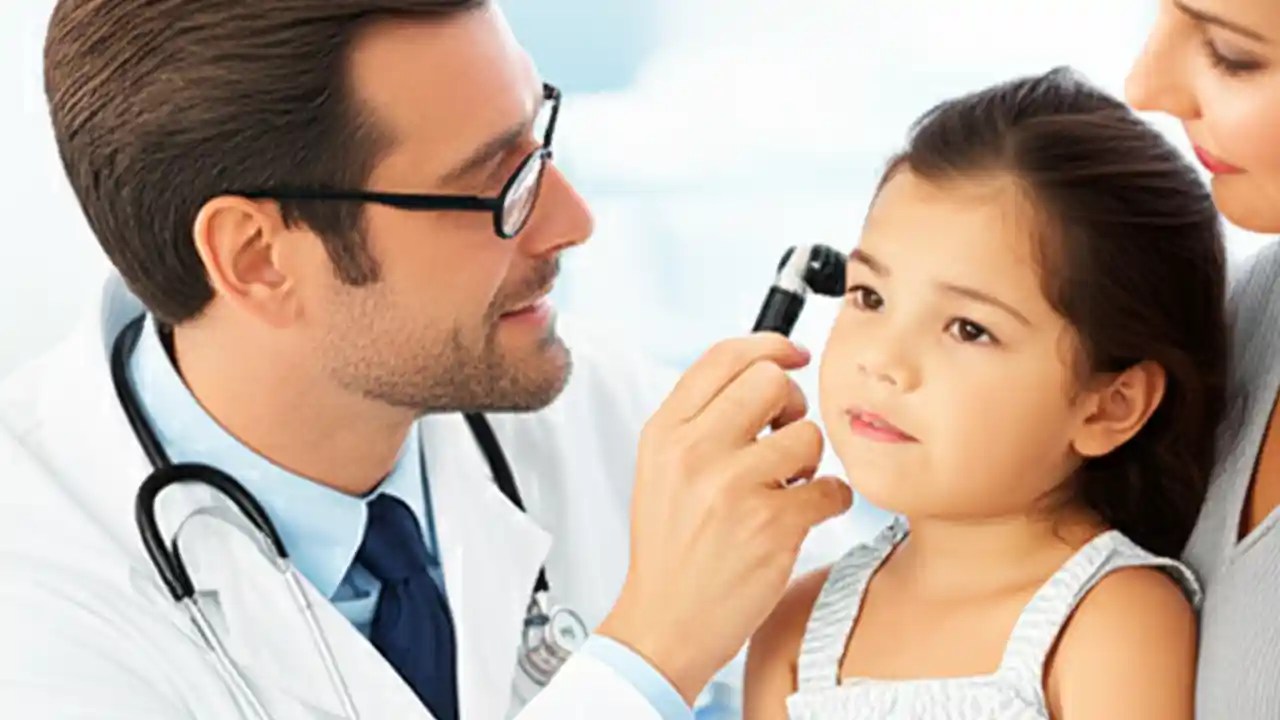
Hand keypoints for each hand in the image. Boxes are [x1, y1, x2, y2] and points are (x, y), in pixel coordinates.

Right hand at [597, 333, 851, 704]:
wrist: (664, 623)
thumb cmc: (670, 548)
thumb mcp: (660, 470)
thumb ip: (699, 420)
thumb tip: (762, 371)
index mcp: (664, 432)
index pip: (723, 356)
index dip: (770, 345)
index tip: (794, 355)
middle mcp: (694, 452)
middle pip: (771, 381)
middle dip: (792, 403)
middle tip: (785, 434)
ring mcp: (733, 488)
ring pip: (807, 435)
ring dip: (811, 460)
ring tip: (789, 486)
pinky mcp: (772, 526)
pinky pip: (831, 488)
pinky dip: (830, 500)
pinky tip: (807, 513)